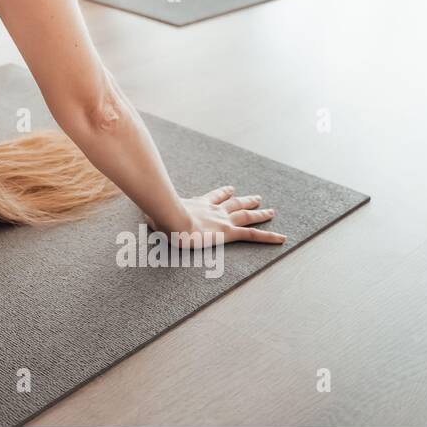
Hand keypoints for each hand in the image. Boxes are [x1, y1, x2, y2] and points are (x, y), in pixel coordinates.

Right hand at [147, 187, 285, 246]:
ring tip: (272, 211)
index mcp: (198, 204)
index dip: (224, 193)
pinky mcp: (230, 232)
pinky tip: (283, 238)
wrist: (173, 219)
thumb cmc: (161, 217)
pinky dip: (270, 237)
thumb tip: (142, 211)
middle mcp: (214, 210)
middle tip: (257, 197)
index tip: (231, 188)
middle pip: (234, 203)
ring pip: (247, 215)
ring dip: (260, 213)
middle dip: (245, 200)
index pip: (214, 197)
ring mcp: (223, 220)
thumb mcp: (155, 214)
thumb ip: (152, 213)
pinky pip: (254, 235)